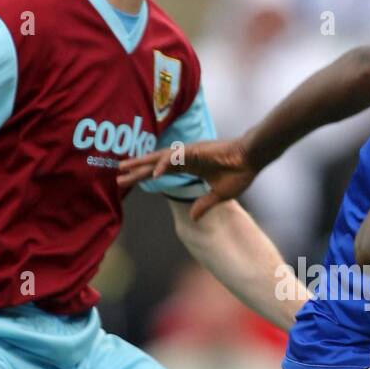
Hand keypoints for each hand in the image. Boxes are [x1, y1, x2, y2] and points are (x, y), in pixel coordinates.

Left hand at [117, 136, 257, 219]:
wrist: (252, 159)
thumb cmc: (240, 173)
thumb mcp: (219, 195)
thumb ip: (204, 205)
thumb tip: (193, 217)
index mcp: (190, 166)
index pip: (162, 171)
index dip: (146, 176)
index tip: (131, 181)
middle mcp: (185, 158)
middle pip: (154, 164)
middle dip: (136, 170)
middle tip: (117, 174)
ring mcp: (188, 153)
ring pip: (158, 158)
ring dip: (141, 164)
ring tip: (123, 168)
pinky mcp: (195, 151)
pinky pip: (175, 158)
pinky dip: (164, 165)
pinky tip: (153, 174)